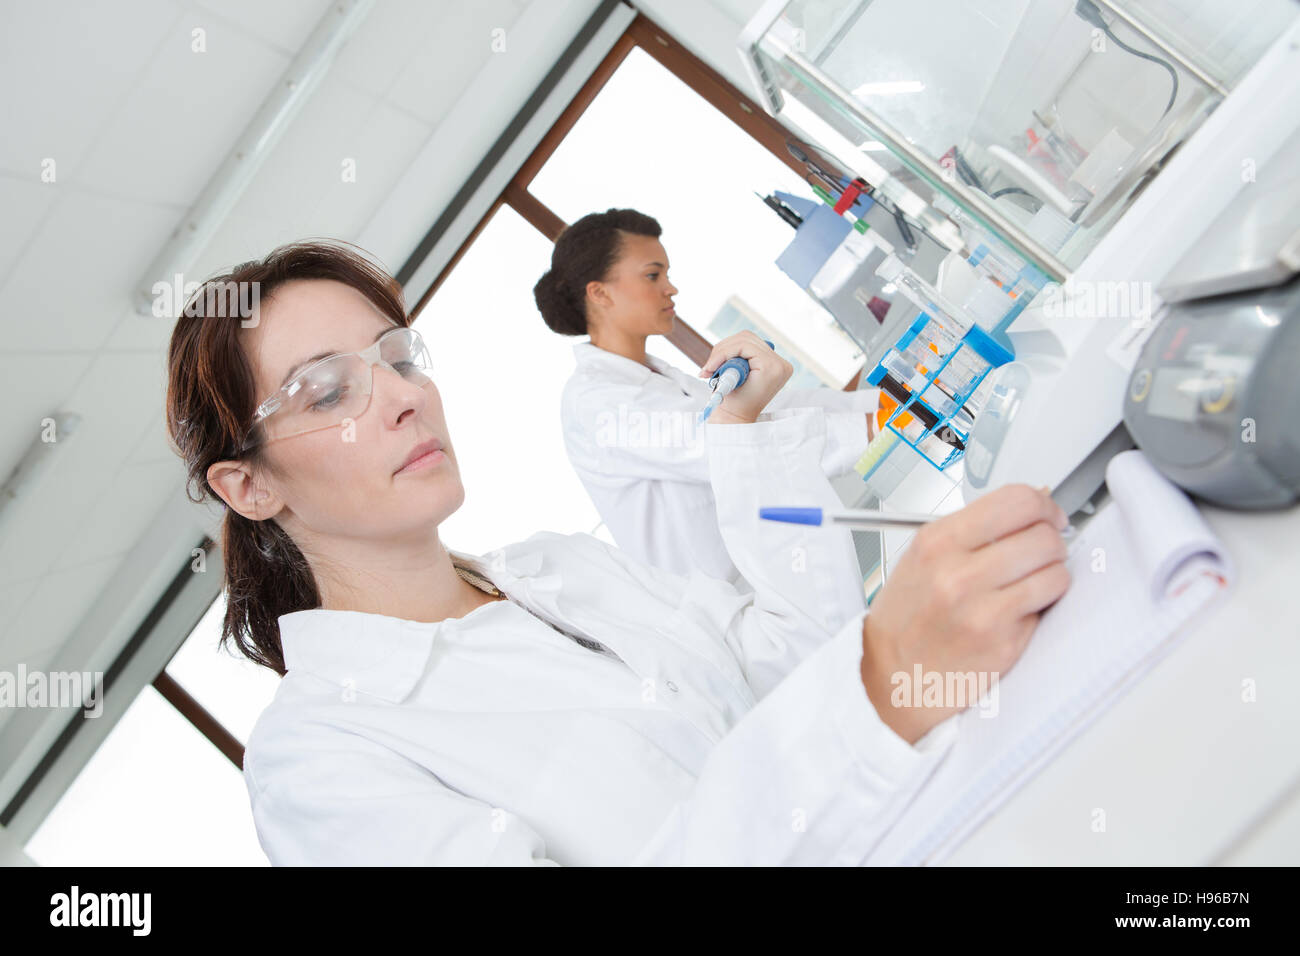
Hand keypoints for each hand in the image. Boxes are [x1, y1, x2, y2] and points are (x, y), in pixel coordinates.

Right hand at [697, 331, 792, 423]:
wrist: (738, 418)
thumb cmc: (733, 406)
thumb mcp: (728, 384)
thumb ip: (727, 365)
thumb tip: (721, 353)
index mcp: (774, 368)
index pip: (745, 345)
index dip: (722, 353)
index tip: (708, 368)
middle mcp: (780, 363)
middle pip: (746, 338)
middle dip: (722, 351)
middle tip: (709, 367)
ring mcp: (777, 361)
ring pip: (745, 339)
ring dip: (725, 351)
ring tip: (714, 368)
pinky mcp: (770, 360)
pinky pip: (748, 346)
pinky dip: (732, 353)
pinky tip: (724, 365)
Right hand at [859, 484, 1070, 743]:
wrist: (895, 674)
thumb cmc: (909, 617)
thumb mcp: (923, 557)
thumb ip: (974, 529)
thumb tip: (1030, 507)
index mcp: (937, 543)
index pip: (1015, 501)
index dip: (1043, 505)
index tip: (1048, 514)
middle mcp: (957, 574)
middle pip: (1043, 536)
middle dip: (1052, 540)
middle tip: (1043, 550)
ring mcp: (982, 611)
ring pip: (1055, 572)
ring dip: (1052, 574)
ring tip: (1032, 580)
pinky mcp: (1003, 643)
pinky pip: (1047, 608)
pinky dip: (1042, 605)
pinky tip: (1019, 609)